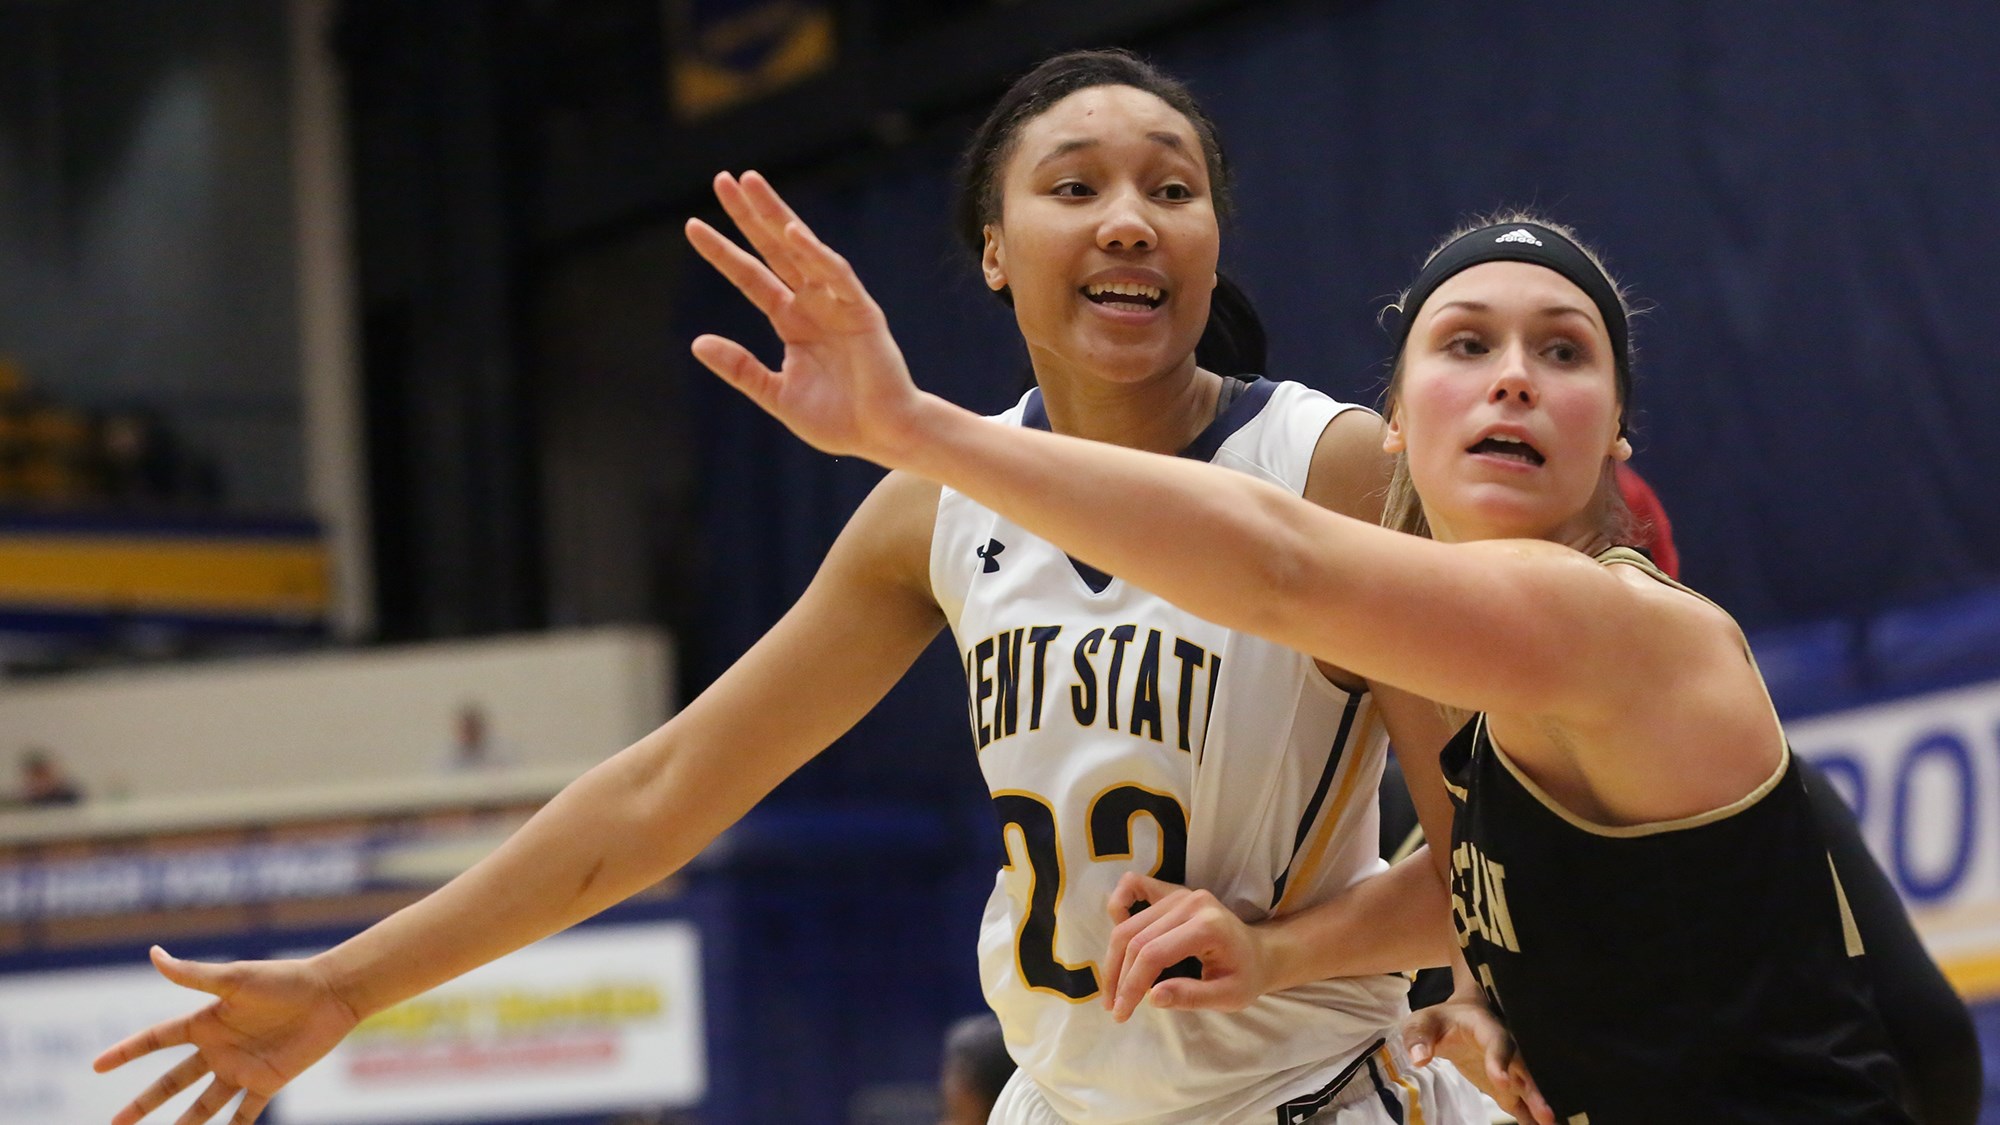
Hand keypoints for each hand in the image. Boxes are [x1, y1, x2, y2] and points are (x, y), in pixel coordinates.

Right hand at [93, 946, 361, 1124]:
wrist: (332, 994)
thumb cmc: (284, 980)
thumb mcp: (235, 979)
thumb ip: (193, 976)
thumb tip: (154, 954)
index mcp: (206, 1022)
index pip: (156, 1040)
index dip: (126, 1052)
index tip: (96, 1066)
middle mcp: (218, 1049)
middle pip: (171, 1082)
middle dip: (143, 1104)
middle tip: (115, 1124)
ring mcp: (240, 1068)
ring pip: (202, 1106)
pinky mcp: (267, 1082)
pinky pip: (243, 1114)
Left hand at [684, 170, 929, 464]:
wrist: (883, 436)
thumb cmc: (839, 419)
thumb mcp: (777, 394)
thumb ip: (741, 369)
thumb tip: (696, 342)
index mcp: (792, 321)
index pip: (751, 278)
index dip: (724, 253)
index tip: (693, 226)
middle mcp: (813, 303)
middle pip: (774, 249)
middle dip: (749, 214)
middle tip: (723, 179)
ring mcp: (838, 302)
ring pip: (802, 249)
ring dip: (776, 215)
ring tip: (750, 184)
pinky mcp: (862, 312)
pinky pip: (837, 276)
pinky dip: (816, 254)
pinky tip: (792, 232)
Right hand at [1101, 872, 1270, 1021]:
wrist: (1258, 953)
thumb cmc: (1245, 976)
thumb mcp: (1228, 997)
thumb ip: (1191, 997)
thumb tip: (1153, 997)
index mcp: (1207, 927)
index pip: (1154, 954)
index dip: (1132, 985)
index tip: (1122, 1014)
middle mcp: (1189, 903)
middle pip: (1136, 940)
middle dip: (1119, 978)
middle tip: (1115, 1009)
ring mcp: (1179, 894)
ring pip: (1129, 925)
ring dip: (1113, 958)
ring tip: (1113, 990)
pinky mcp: (1171, 892)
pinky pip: (1134, 886)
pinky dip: (1118, 905)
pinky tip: (1116, 932)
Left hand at [1402, 998, 1553, 1124]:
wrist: (1462, 1018)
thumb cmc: (1442, 1021)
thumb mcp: (1423, 1022)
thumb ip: (1418, 1037)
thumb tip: (1418, 1058)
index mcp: (1485, 1027)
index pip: (1496, 1041)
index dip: (1499, 1059)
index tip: (1500, 1080)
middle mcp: (1506, 1049)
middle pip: (1524, 1068)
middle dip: (1535, 1090)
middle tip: (1547, 1113)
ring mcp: (1510, 1070)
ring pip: (1529, 1089)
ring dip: (1540, 1106)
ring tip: (1552, 1124)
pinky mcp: (1507, 1088)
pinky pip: (1523, 1104)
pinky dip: (1533, 1117)